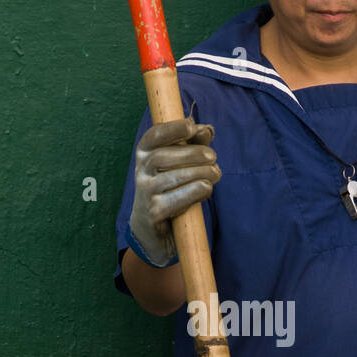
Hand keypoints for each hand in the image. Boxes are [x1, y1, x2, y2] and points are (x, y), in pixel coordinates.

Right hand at [129, 116, 220, 265]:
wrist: (154, 230)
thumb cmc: (171, 188)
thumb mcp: (181, 164)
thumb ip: (194, 145)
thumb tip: (207, 130)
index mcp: (144, 154)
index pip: (153, 136)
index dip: (172, 129)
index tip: (192, 126)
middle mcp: (140, 172)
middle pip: (162, 156)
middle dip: (192, 153)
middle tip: (213, 156)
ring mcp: (145, 193)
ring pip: (172, 178)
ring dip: (199, 173)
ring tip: (215, 173)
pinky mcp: (154, 213)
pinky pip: (176, 200)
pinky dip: (195, 192)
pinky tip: (206, 188)